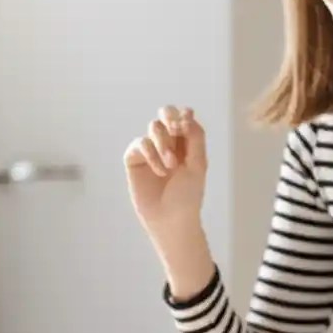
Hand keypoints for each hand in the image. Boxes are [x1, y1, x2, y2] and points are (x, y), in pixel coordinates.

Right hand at [124, 106, 207, 231]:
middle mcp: (167, 143)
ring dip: (164, 142)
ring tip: (171, 165)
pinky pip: (140, 143)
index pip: (183, 115)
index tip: (185, 128)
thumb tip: (185, 113)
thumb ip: (195, 136)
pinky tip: (160, 171)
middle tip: (175, 131)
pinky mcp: (134, 160)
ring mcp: (150, 150)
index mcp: (186, 142)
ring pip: (154, 127)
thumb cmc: (188, 195)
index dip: (183, 115)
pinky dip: (151, 154)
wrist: (171, 219)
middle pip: (165, 113)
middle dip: (170, 119)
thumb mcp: (199, 163)